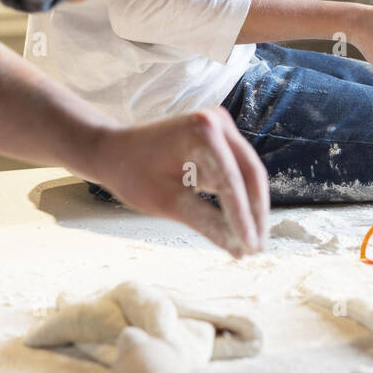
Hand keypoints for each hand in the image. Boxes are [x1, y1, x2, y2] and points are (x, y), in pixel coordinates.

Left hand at [90, 108, 268, 257]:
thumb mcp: (167, 202)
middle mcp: (217, 121)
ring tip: (253, 245)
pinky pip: (239, 171)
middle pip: (249, 174)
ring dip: (252, 208)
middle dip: (255, 215)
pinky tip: (244, 226)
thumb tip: (239, 249)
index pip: (230, 182)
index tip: (249, 249)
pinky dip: (241, 198)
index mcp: (202, 131)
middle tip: (257, 251)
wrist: (115, 151)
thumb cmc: (133, 173)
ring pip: (249, 174)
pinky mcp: (222, 138)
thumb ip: (206, 223)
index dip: (243, 219)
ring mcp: (222, 127)